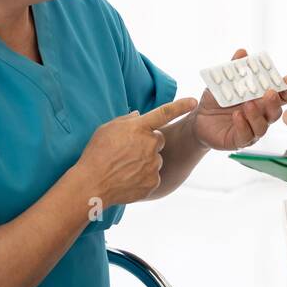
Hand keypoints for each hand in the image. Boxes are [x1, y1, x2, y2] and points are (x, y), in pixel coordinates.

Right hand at [77, 97, 198, 205]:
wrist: (92, 185)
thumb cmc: (96, 154)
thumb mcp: (107, 128)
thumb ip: (127, 120)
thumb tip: (139, 115)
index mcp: (139, 128)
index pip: (164, 113)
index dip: (181, 106)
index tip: (194, 101)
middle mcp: (150, 144)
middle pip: (159, 140)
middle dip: (148, 143)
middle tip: (129, 152)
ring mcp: (153, 164)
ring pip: (156, 159)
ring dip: (145, 161)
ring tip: (125, 167)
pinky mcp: (153, 182)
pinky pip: (153, 176)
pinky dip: (143, 177)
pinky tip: (128, 179)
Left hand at [191, 49, 286, 152]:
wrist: (198, 119)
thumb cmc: (216, 100)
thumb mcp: (223, 82)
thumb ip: (234, 69)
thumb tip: (242, 52)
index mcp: (261, 100)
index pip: (280, 95)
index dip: (286, 89)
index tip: (286, 79)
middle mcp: (260, 115)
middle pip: (275, 112)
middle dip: (275, 102)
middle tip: (269, 92)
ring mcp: (252, 129)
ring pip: (262, 126)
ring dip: (257, 115)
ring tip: (248, 104)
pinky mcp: (240, 140)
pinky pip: (246, 135)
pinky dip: (243, 125)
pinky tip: (237, 116)